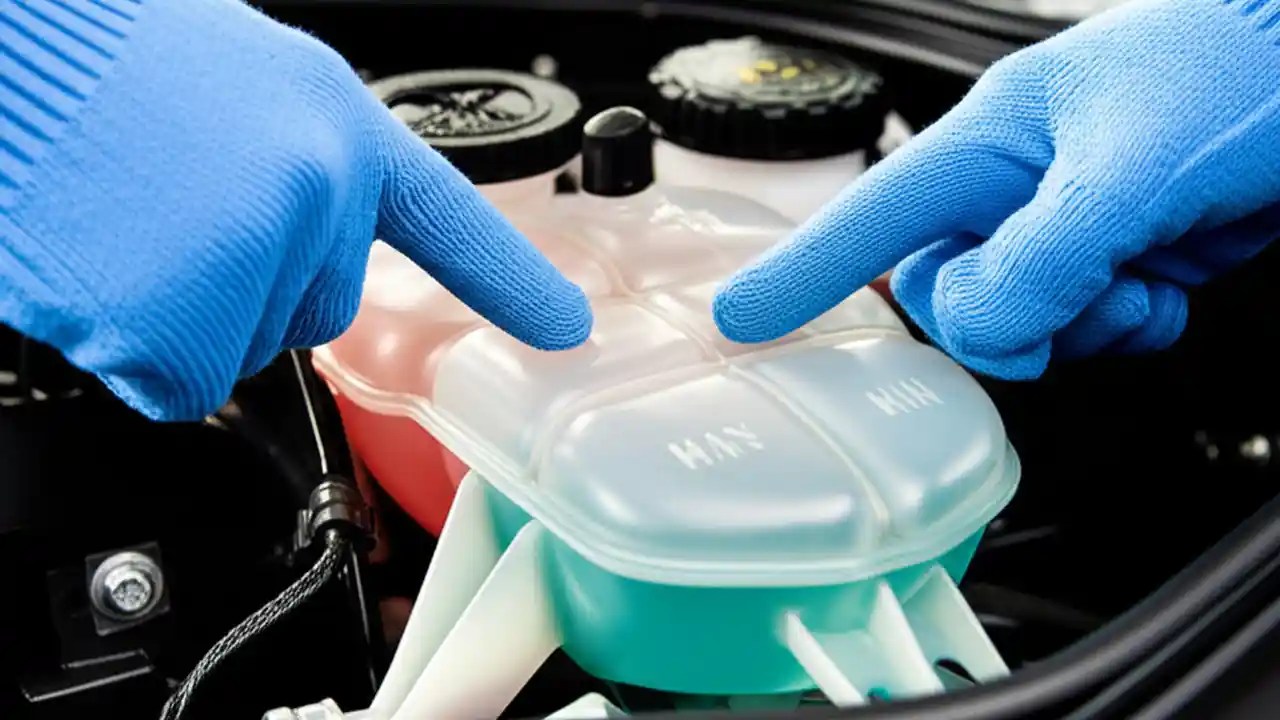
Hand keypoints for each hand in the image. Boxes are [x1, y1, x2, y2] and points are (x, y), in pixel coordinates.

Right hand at [0, 0, 590, 419]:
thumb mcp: (249, 89)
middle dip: (250, 288)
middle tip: (178, 213)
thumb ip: (307, 169)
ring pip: (242, 350)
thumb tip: (315, 235)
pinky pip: (180, 383)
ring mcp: (255, 259)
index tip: (566, 328)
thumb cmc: (116, 64)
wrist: (18, 54)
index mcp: (339, 129)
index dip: (512, 283)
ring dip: (185, 311)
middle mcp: (317, 193)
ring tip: (134, 224)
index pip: (452, 222)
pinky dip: (136, 348)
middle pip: (315, 313)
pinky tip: (109, 270)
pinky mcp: (180, 323)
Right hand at [713, 0, 1279, 378]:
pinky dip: (1126, 324)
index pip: (871, 215)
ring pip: (1023, 317)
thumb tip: (982, 327)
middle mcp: (1019, 180)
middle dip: (1004, 317)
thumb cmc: (1246, 63)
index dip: (800, 272)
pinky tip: (1166, 284)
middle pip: (950, 291)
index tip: (740, 319)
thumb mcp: (1132, 170)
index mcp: (993, 138)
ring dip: (1083, 322)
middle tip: (1067, 299)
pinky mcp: (1123, 247)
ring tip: (1141, 276)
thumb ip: (1040, 261)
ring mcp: (1071, 216)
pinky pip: (1087, 323)